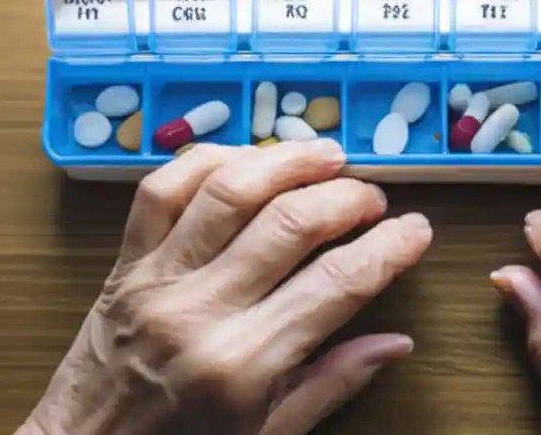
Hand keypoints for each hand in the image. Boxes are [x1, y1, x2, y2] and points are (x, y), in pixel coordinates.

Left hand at [19, 140, 432, 434]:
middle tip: (374, 197)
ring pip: (227, 190)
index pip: (336, 286)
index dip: (387, 249)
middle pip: (289, 224)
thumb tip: (397, 343)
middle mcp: (200, 313)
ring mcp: (157, 280)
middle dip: (346, 198)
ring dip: (285, 161)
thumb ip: (332, 385)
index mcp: (242, 367)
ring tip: (326, 155)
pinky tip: (248, 158)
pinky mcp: (125, 263)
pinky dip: (208, 160)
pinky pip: (161, 190)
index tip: (415, 230)